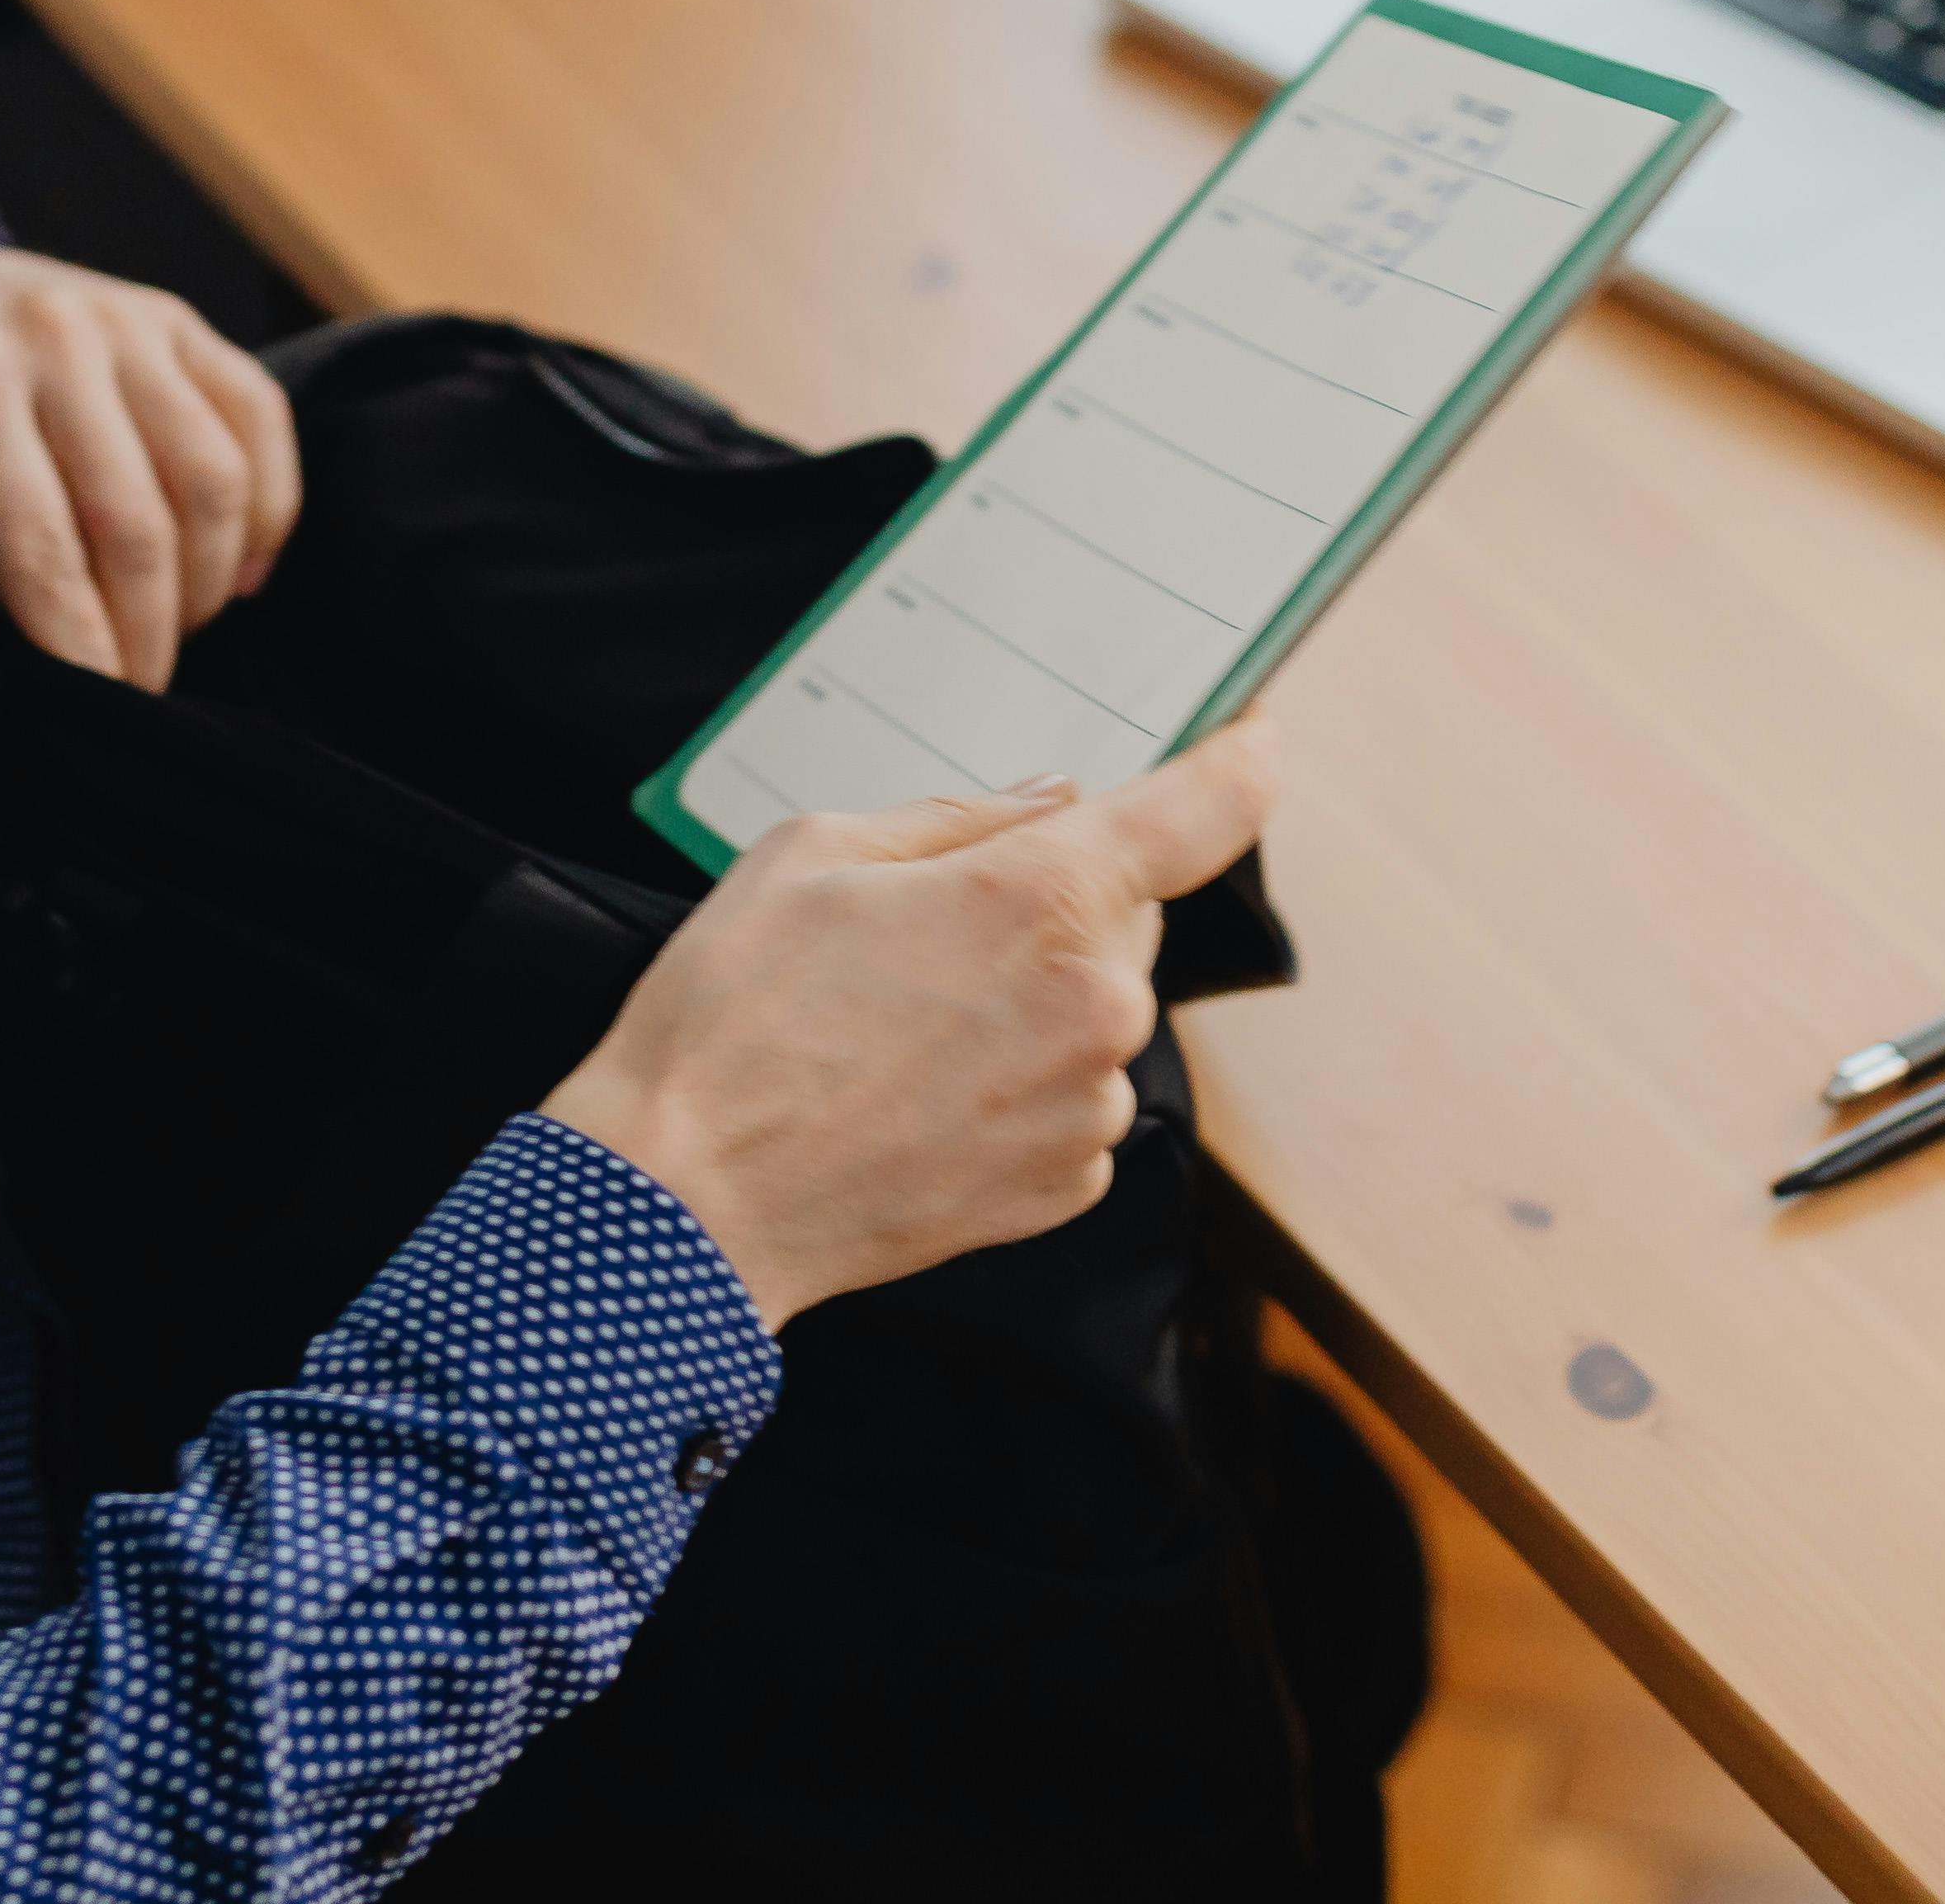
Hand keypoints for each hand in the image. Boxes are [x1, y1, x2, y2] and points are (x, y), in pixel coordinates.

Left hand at [0, 198, 302, 688]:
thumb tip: (52, 676)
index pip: (45, 548)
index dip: (81, 653)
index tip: (96, 717)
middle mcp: (54, 333)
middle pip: (140, 522)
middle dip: (149, 636)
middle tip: (132, 698)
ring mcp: (124, 316)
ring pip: (214, 475)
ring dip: (206, 580)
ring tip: (170, 629)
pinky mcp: (171, 316)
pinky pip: (258, 415)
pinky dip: (266, 506)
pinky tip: (233, 569)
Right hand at [539, 719, 1286, 1326]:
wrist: (685, 1202)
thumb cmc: (733, 1016)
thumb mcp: (816, 852)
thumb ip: (956, 820)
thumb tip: (1049, 805)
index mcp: (1041, 898)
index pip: (1199, 813)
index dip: (1240, 765)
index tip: (1259, 743)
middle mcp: (1093, 1005)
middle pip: (1125, 918)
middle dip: (1055, 905)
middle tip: (928, 930)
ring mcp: (1085, 1106)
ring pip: (1094, 1012)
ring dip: (1032, 1002)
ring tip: (900, 1029)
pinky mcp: (1064, 1185)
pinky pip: (1071, 1098)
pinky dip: (1019, 1084)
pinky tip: (919, 1094)